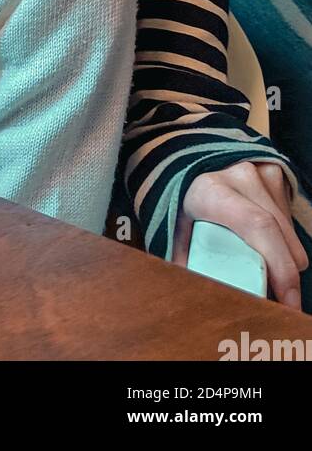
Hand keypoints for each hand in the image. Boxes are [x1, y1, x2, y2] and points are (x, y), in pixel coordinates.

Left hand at [173, 161, 308, 306]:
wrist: (192, 165)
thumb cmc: (184, 203)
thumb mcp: (178, 229)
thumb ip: (185, 261)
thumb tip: (196, 296)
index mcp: (211, 190)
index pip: (257, 225)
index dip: (279, 267)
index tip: (288, 301)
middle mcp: (240, 178)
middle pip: (280, 237)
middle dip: (286, 277)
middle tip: (282, 303)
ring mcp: (261, 174)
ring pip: (291, 234)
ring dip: (285, 261)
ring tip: (264, 270)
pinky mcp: (275, 176)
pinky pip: (291, 222)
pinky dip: (284, 244)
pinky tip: (263, 245)